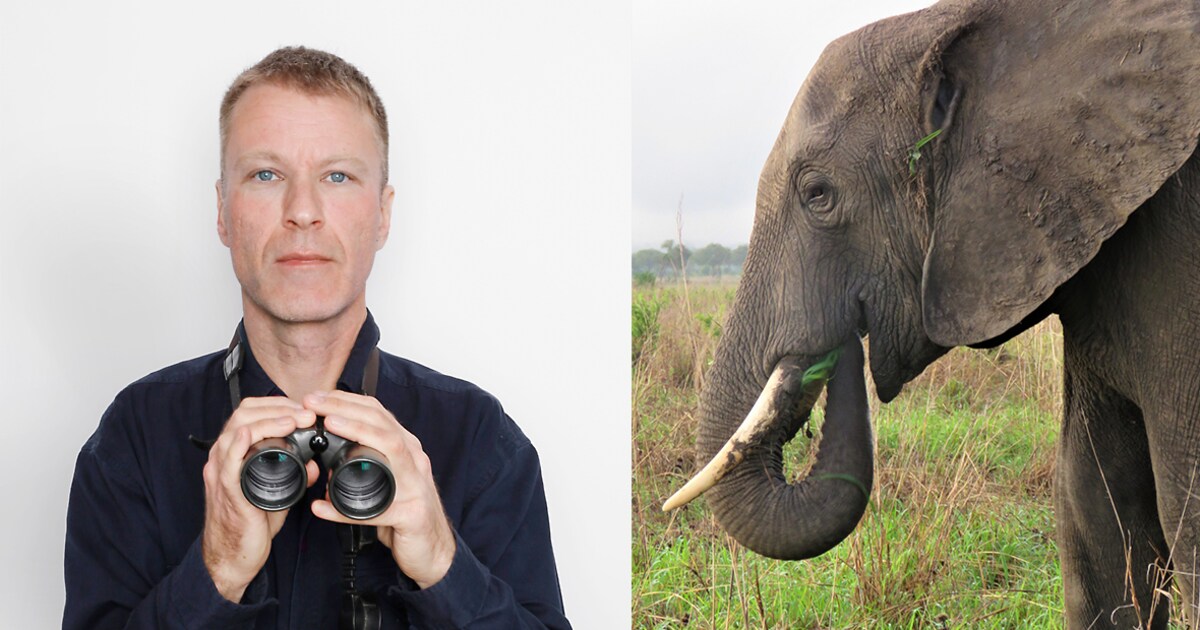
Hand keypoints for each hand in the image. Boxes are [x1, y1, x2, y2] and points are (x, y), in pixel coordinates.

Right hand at [201, 397, 318, 601]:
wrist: (234, 557)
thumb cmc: (251, 524)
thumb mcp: (277, 493)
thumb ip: (294, 475)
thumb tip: (314, 462)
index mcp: (234, 453)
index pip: (251, 413)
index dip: (278, 404)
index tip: (304, 408)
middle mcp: (223, 458)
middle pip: (244, 414)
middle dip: (278, 408)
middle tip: (306, 413)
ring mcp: (221, 473)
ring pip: (237, 431)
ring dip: (268, 420)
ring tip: (294, 420)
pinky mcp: (226, 491)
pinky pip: (228, 462)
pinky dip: (238, 445)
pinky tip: (251, 434)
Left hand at [303, 391, 455, 588]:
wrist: (434, 551)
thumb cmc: (406, 516)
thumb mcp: (386, 484)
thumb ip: (365, 469)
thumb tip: (323, 468)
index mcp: (406, 451)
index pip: (378, 414)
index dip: (348, 401)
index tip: (317, 397)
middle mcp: (414, 461)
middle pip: (383, 424)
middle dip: (347, 407)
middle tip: (314, 402)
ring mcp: (416, 486)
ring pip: (390, 449)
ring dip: (359, 431)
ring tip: (330, 424)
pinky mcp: (412, 515)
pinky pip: (378, 510)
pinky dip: (346, 508)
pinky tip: (324, 506)